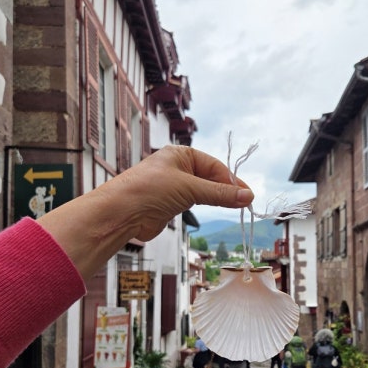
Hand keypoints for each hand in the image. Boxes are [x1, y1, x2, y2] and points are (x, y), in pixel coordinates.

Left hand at [111, 145, 252, 240]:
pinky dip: (206, 206)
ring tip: (236, 208)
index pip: (214, 166)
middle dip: (227, 190)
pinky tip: (217, 210)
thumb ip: (219, 194)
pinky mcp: (170, 204)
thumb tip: (247, 196)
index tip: (247, 195)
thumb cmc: (149, 190)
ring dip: (218, 199)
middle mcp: (178, 168)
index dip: (232, 181)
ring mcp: (174, 186)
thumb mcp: (189, 188)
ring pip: (203, 191)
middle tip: (245, 204)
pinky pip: (194, 202)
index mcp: (181, 155)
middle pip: (211, 178)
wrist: (120, 213)